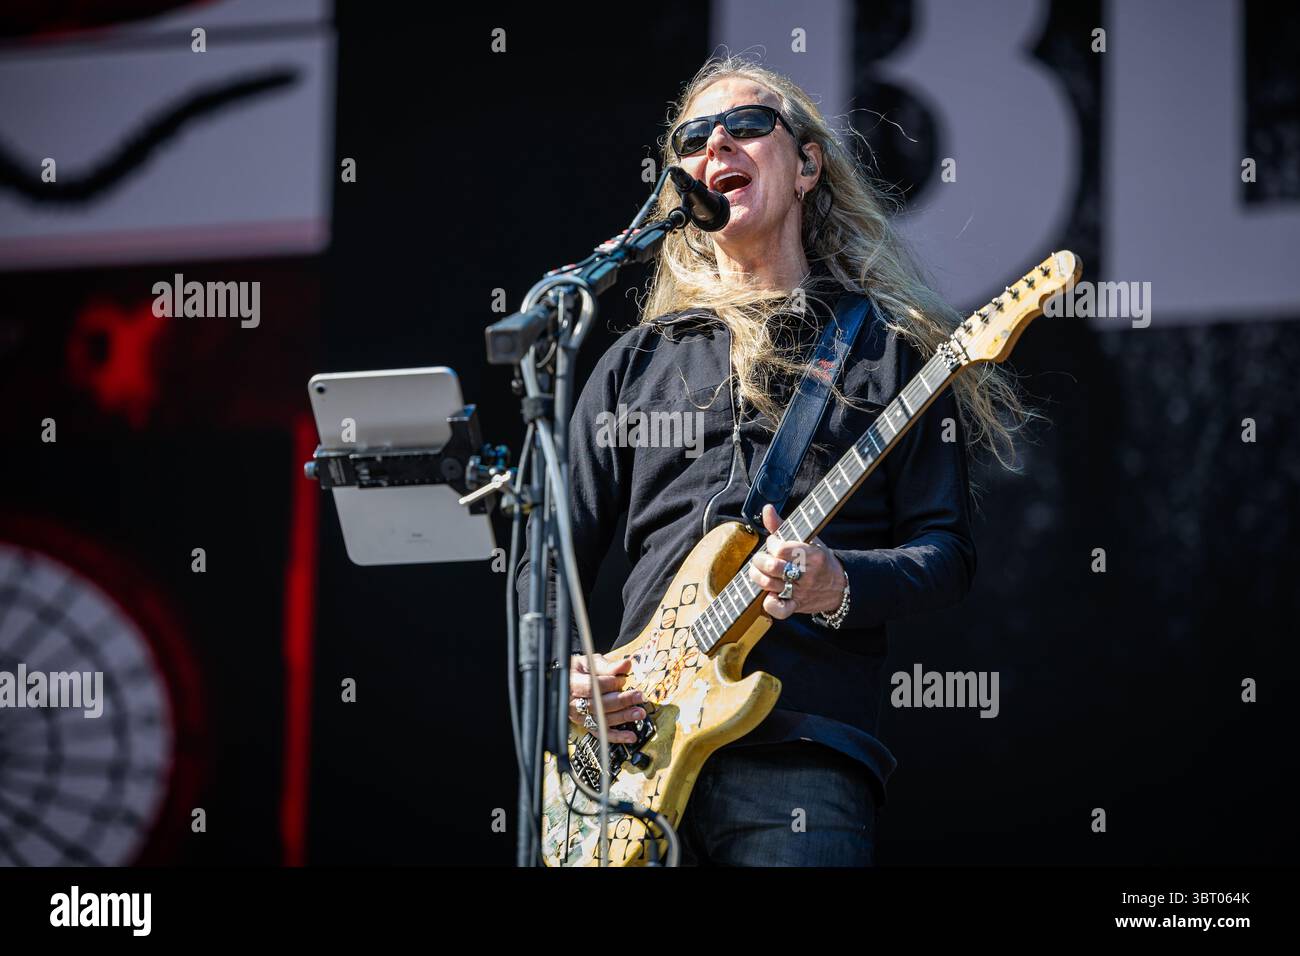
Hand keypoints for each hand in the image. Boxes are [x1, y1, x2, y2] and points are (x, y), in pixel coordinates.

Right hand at [568, 652, 644, 743]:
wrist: (568, 682)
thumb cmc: (579, 671)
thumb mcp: (591, 663)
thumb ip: (609, 666)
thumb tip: (626, 664)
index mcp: (571, 683)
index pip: (591, 687)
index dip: (609, 684)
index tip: (623, 679)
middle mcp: (573, 702)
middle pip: (598, 705)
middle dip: (621, 701)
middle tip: (638, 696)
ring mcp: (579, 716)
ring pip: (601, 719)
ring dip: (622, 717)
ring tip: (639, 713)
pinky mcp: (587, 725)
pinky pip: (601, 733)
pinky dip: (617, 736)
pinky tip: (630, 736)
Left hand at [748, 503, 847, 620]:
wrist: (839, 586)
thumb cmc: (819, 559)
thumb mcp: (807, 539)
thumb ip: (782, 526)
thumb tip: (767, 509)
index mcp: (813, 555)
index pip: (781, 549)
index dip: (772, 544)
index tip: (773, 543)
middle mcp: (808, 574)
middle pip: (772, 567)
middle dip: (760, 560)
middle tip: (761, 558)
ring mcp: (801, 592)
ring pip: (769, 584)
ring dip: (758, 576)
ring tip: (759, 571)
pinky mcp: (796, 606)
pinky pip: (779, 609)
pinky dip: (769, 602)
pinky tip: (768, 593)